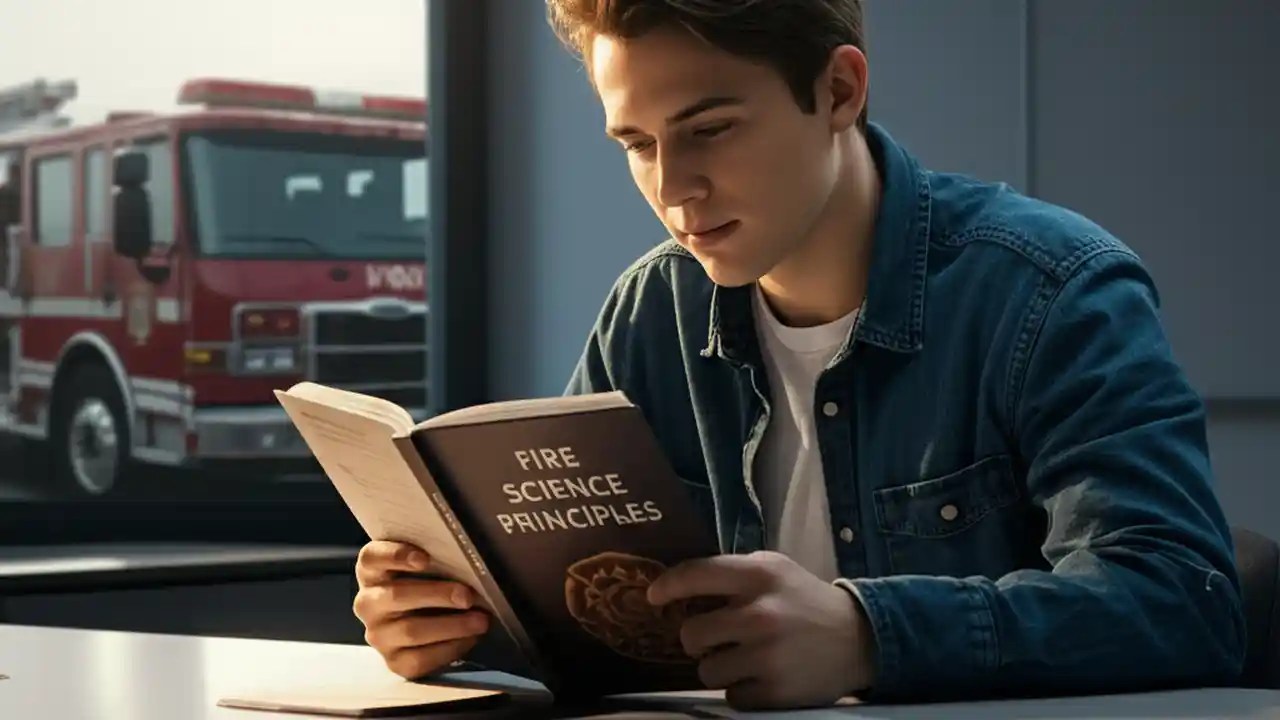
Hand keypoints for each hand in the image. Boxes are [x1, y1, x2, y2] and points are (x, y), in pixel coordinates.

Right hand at [353, 541, 490, 679]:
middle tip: (467, 596)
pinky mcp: (393, 661)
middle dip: (436, 595)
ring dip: (451, 625)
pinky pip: (420, 659)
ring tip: (480, 620)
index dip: (395, 555)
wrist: (424, 623)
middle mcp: (368, 603)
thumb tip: (466, 560)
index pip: (372, 558)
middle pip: (396, 596)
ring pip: (411, 631)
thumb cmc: (430, 585)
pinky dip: (450, 648)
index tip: (424, 559)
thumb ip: (437, 559)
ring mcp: (378, 635)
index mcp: (372, 572)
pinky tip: (470, 638)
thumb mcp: (428, 567)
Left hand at [648, 551, 876, 709]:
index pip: (696, 575)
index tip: (654, 597)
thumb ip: (733, 574)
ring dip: (718, 667)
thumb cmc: (806, 601)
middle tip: (715, 638)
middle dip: (697, 639)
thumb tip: (680, 586)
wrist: (860, 640)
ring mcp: (767, 657)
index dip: (668, 586)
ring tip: (743, 660)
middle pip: (691, 633)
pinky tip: (761, 677)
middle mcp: (760, 614)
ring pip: (706, 671)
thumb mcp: (775, 569)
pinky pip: (730, 698)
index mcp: (759, 575)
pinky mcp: (775, 693)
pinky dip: (741, 691)